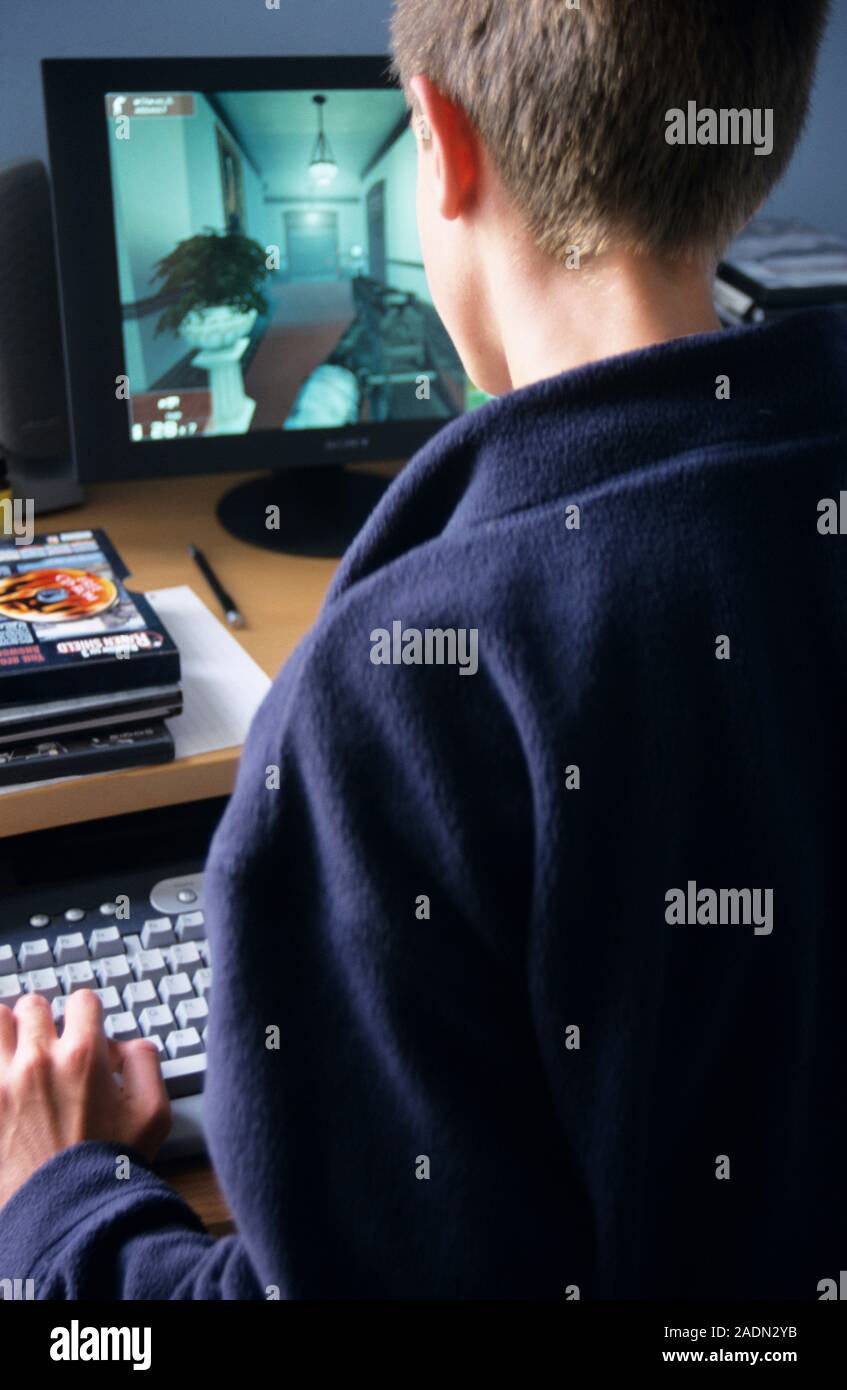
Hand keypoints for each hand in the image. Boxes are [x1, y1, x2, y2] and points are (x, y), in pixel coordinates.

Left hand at [0, 989, 170, 1208]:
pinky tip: (5, 1078)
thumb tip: (126, 1046)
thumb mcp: (154, 1112)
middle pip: (33, 1006)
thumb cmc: (109, 1170)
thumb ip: (145, 1063)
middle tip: (49, 1045)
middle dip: (44, 1021)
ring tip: (16, 1053)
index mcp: (84, 1056)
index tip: (86, 1030)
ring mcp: (3, 1083)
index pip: (82, 1000)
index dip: (88, 1014)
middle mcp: (39, 1061)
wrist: (66, 1217)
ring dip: (8, 1032)